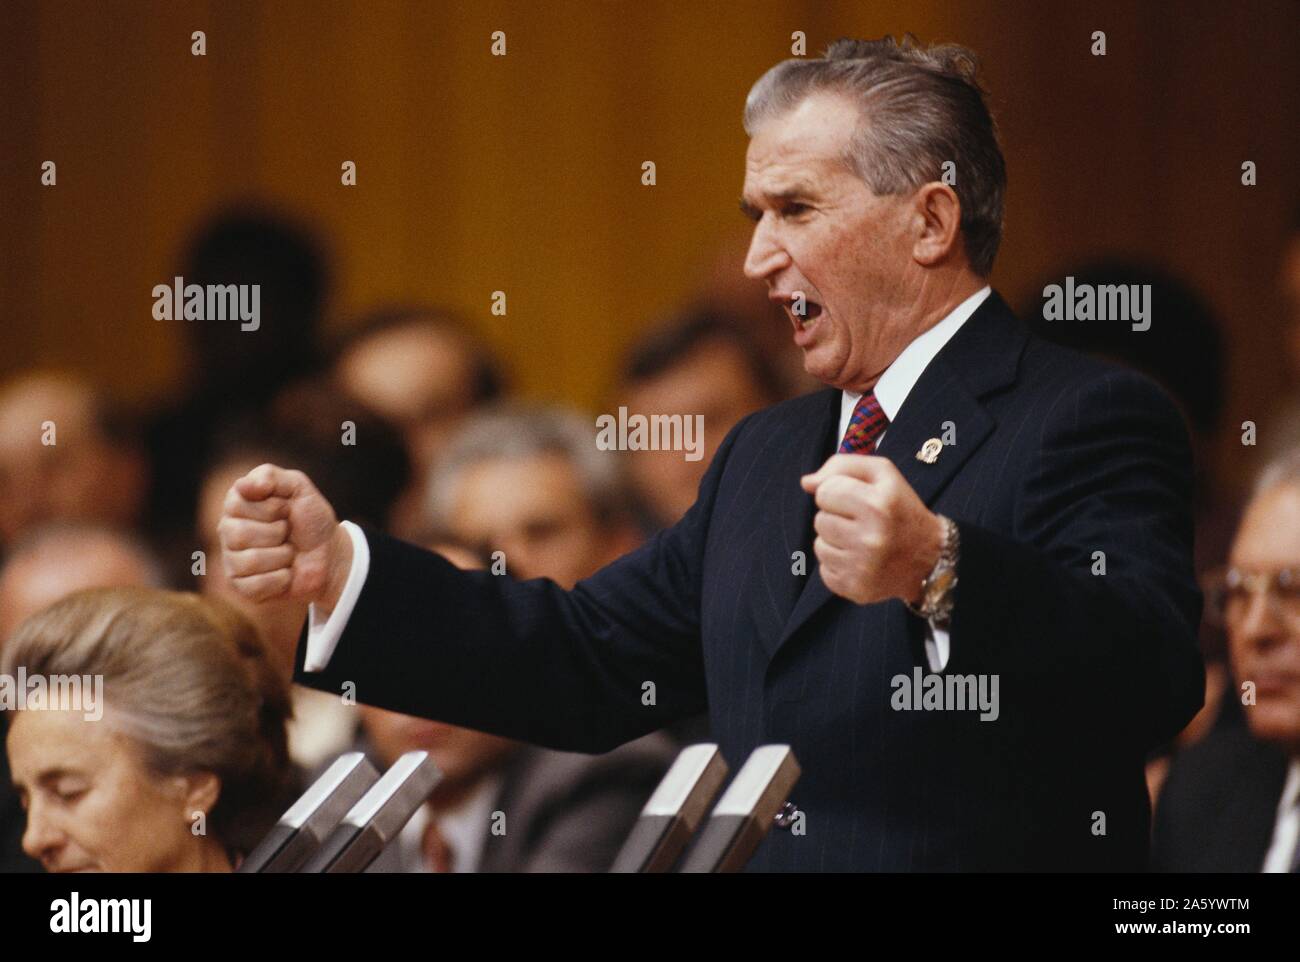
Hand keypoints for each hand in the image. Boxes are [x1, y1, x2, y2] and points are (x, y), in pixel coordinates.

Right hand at [217, 463, 351, 611]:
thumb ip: (271, 476)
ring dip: (282, 556)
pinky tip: (286, 573)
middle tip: (288, 533)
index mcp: (237, 505)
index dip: (271, 508)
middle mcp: (228, 532)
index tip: (287, 509)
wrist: (330, 555)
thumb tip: (244, 486)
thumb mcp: (299, 488)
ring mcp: (232, 561)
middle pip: (238, 534)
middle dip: (277, 533)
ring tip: (289, 553)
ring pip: (249, 561)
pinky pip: (254, 586)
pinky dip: (281, 579)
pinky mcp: (242, 587)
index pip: (237, 504)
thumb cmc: (311, 520)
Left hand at [800, 454, 944, 605]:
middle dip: (836, 517)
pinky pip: (824, 570)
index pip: (825, 492)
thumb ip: (842, 466)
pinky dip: (838, 564)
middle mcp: (871, 538)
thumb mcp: (883, 474)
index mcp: (878, 505)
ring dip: (835, 541)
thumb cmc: (901, 509)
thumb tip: (807, 483)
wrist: (930, 558)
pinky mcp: (856, 588)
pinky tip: (860, 560)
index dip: (837, 492)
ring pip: (819, 546)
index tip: (856, 499)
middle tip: (862, 522)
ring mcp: (863, 567)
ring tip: (861, 541)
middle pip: (820, 520)